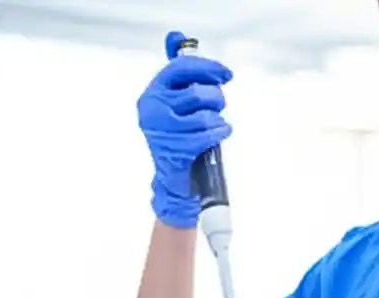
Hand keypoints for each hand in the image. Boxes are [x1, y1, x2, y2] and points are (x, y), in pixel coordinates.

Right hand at [137, 30, 233, 228]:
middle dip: (217, 100)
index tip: (226, 74)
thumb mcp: (176, 101)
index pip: (181, 67)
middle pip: (199, 92)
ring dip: (219, 120)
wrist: (174, 179)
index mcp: (153, 92)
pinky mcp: (176, 149)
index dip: (208, 67)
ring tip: (216, 126)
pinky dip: (220, 133)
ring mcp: (163, 130)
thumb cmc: (179, 135)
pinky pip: (209, 134)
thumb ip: (179, 71)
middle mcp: (153, 108)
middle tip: (216, 109)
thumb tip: (176, 37)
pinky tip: (219, 134)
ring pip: (207, 114)